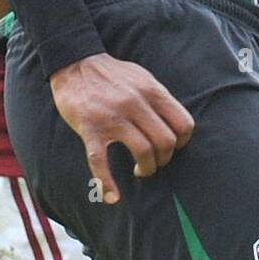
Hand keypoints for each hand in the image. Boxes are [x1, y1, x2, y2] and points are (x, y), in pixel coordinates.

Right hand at [50, 53, 193, 204]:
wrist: (75, 63)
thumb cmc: (112, 74)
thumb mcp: (142, 77)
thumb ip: (159, 98)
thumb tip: (176, 122)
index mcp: (151, 91)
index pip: (183, 123)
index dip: (182, 142)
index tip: (173, 147)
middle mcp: (135, 103)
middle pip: (166, 141)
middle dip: (164, 159)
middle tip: (155, 161)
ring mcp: (112, 117)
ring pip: (143, 152)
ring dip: (146, 169)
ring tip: (141, 171)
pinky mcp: (90, 129)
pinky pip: (100, 162)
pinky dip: (107, 183)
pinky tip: (112, 196)